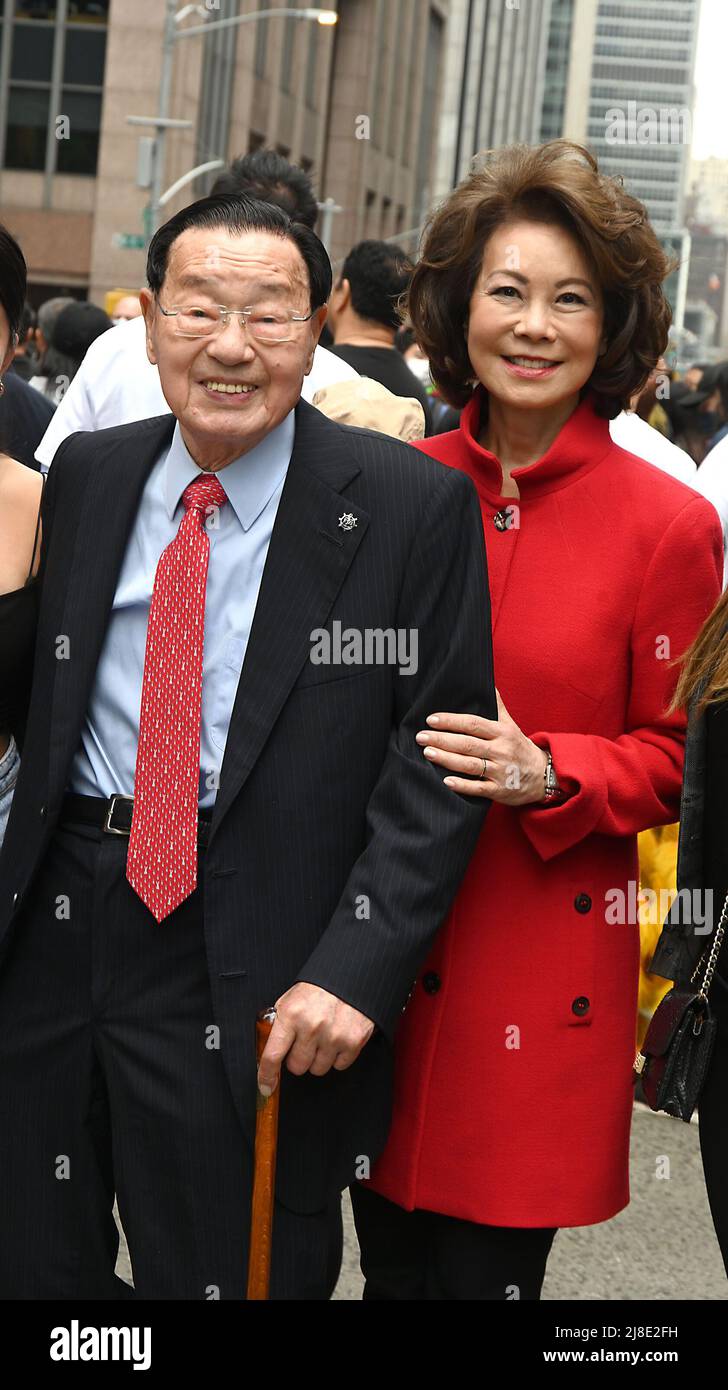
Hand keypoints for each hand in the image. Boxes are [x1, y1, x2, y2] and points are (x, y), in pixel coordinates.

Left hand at [257, 982, 374, 1096]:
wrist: (350, 976)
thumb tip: (267, 1050)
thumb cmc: (318, 989)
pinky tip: (337, 1039)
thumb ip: (279, 1024)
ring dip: (318, 1059)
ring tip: (322, 1038)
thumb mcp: (290, 1000)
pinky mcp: (353, 1041)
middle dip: (298, 1059)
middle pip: (297, 1067)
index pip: (272, 1055)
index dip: (266, 1075)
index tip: (265, 1085)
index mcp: (291, 1015)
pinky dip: (337, 1056)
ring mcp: (333, 1036)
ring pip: (318, 1069)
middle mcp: (311, 1027)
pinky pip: (339, 1066)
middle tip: (304, 1043)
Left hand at [415, 687, 548, 804]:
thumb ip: (497, 706)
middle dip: (442, 739)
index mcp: (502, 732)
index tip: (432, 719)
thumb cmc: (520, 748)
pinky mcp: (499, 790)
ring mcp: (500, 771)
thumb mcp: (511, 725)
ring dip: (447, 759)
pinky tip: (446, 781)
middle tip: (421, 736)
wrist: (543, 776)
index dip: (452, 721)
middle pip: (468, 744)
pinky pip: (479, 788)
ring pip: (470, 764)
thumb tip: (488, 683)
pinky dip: (463, 785)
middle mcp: (501, 750)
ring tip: (428, 753)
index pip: (473, 724)